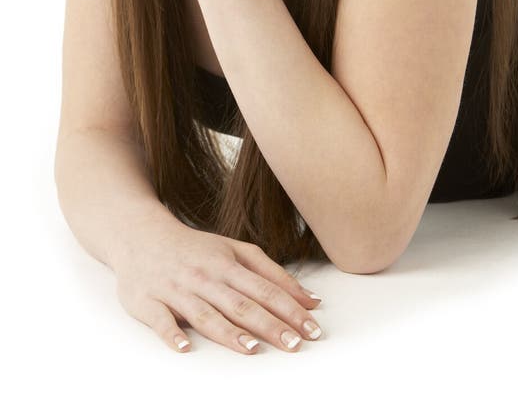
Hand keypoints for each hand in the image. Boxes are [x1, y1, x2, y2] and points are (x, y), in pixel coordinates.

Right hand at [114, 219, 322, 354]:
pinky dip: (172, 334)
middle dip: (269, 325)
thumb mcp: (234, 250)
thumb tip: (310, 299)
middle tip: (294, 344)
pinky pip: (160, 321)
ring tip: (252, 348)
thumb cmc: (194, 248)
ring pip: (205, 313)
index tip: (311, 328)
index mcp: (226, 264)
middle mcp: (204, 276)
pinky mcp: (148, 302)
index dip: (290, 309)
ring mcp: (176, 289)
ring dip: (228, 332)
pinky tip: (184, 348)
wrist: (141, 235)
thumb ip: (271, 273)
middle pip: (240, 303)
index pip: (264, 289)